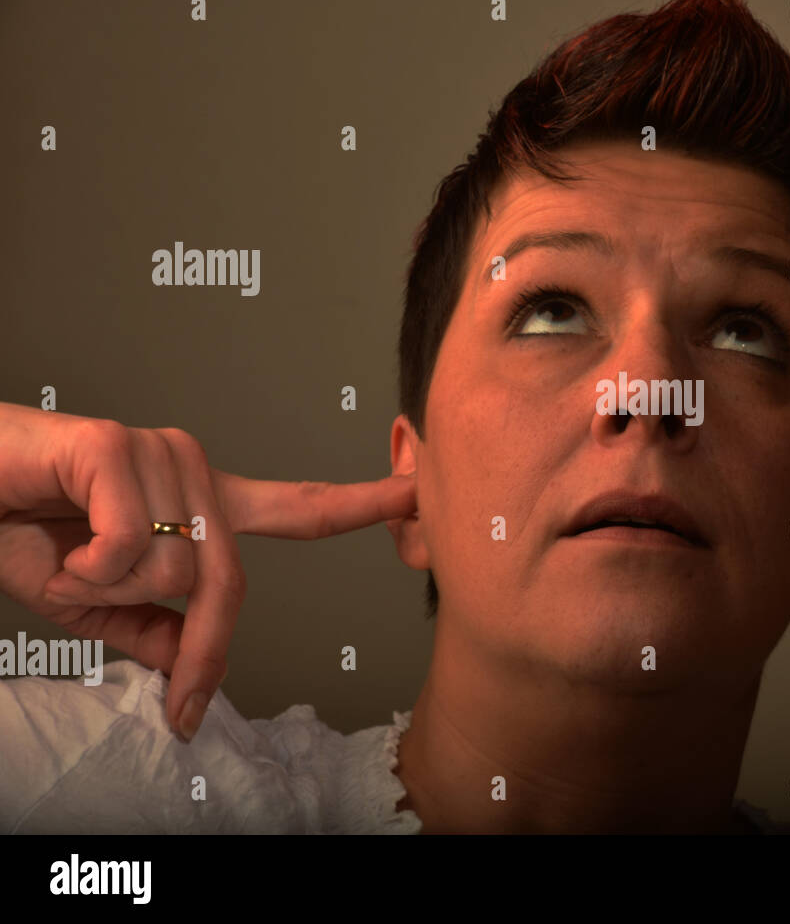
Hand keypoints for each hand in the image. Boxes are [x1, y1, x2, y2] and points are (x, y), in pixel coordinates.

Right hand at [0, 402, 415, 739]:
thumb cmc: (20, 531)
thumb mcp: (94, 602)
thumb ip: (153, 631)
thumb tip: (191, 674)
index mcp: (201, 502)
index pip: (297, 510)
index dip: (362, 506)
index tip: (419, 494)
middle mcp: (194, 470)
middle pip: (228, 581)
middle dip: (185, 639)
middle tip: (130, 643)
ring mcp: (161, 453)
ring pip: (173, 570)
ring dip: (102, 586)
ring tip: (63, 549)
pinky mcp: (117, 447)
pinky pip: (130, 547)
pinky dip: (82, 566)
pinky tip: (54, 532)